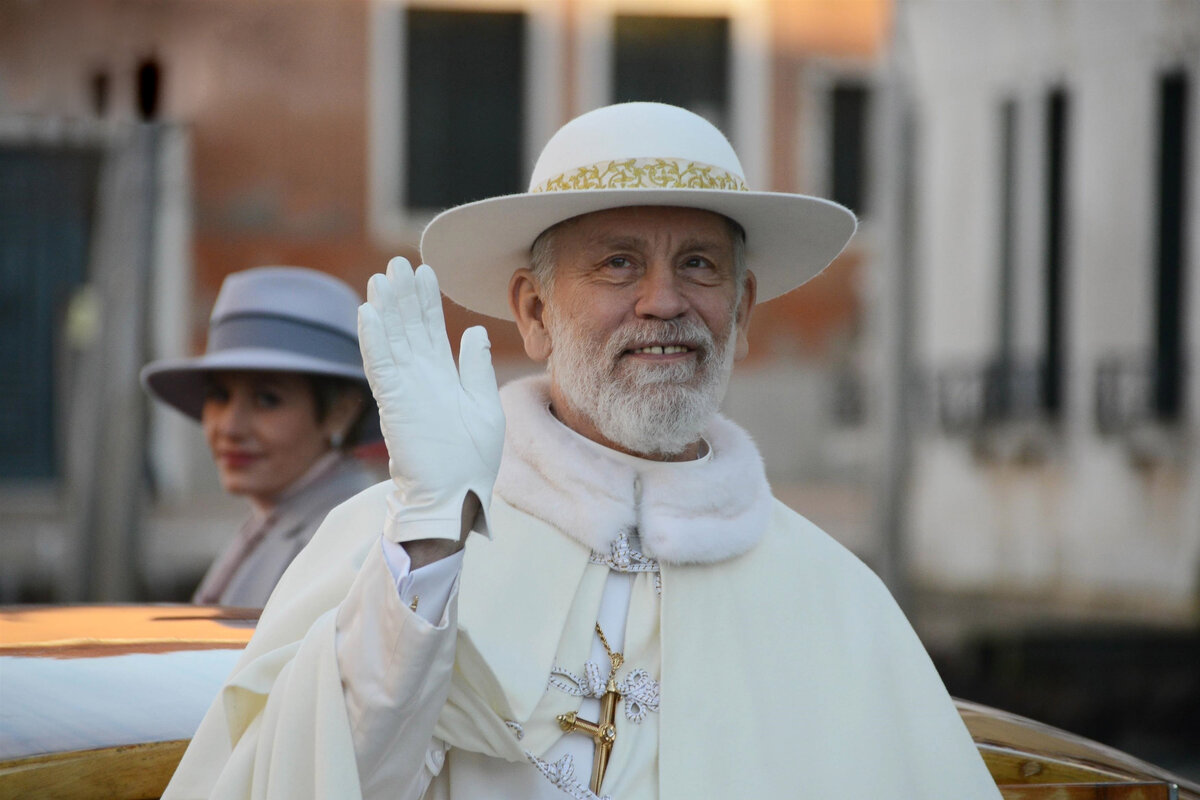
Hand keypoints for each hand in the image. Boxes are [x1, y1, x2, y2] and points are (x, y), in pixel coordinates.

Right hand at [358, 258, 504, 542]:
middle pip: (408, 328)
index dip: (427, 301)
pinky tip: (368, 313)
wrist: (454, 496)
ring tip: (381, 278)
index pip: (431, 330)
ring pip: (391, 340)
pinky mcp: (393, 404)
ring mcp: (405, 389)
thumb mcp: (485, 405)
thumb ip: (477, 368)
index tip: (425, 271)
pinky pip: (380, 367)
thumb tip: (475, 331)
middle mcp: (420, 378)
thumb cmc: (471, 458)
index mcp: (443, 376)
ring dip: (385, 309)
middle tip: (396, 263)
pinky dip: (373, 340)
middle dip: (402, 295)